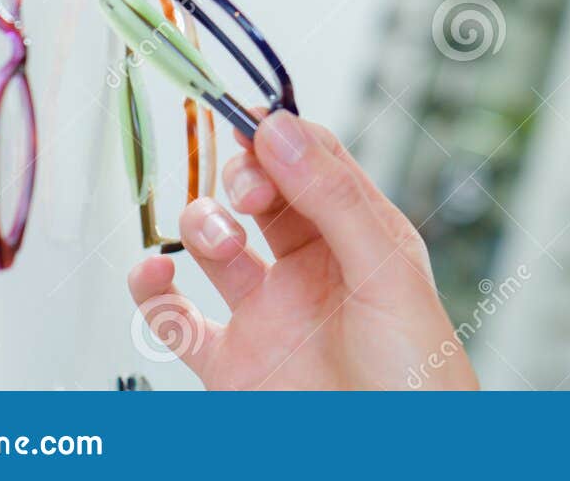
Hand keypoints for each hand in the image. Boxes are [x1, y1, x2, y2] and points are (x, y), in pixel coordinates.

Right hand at [126, 110, 477, 389]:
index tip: (250, 122)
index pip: (314, 161)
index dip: (279, 135)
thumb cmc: (418, 379)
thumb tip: (279, 127)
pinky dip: (151, 292)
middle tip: (245, 190)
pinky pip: (174, 319)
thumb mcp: (386, 272)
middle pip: (261, 191)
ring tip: (221, 242)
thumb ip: (332, 198)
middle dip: (243, 175)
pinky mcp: (231, 363)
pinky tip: (153, 272)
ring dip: (202, 225)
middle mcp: (312, 267)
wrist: (395, 460)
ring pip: (213, 243)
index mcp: (361, 235)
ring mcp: (269, 313)